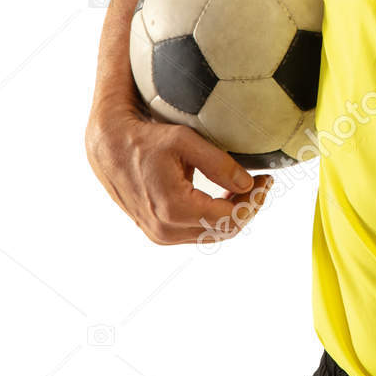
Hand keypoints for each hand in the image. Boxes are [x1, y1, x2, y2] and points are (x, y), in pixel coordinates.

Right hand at [86, 105, 274, 244]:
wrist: (110, 149)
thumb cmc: (147, 140)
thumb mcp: (185, 141)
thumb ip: (219, 164)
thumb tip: (247, 184)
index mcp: (174, 208)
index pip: (230, 215)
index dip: (254, 199)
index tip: (265, 179)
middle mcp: (165, 229)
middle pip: (224, 229)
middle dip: (247, 207)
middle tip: (260, 184)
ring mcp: (160, 235)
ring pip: (212, 234)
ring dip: (232, 213)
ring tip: (245, 188)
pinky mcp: (158, 233)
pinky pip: (197, 232)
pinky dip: (215, 217)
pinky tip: (224, 196)